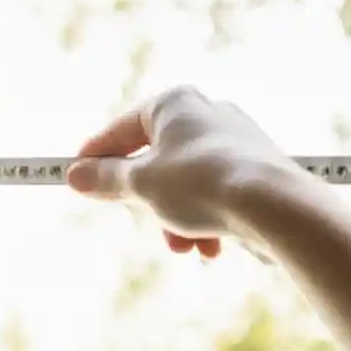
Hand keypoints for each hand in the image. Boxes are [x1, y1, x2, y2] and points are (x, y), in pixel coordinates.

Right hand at [65, 86, 298, 257]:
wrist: (276, 208)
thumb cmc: (200, 184)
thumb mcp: (140, 185)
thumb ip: (105, 179)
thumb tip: (73, 176)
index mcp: (174, 104)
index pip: (120, 129)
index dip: (95, 156)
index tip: (75, 179)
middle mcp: (206, 113)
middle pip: (154, 160)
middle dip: (146, 200)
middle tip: (134, 218)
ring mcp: (234, 141)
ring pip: (184, 184)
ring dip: (174, 219)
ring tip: (181, 245)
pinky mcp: (255, 170)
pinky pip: (213, 195)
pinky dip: (203, 221)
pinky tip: (209, 247)